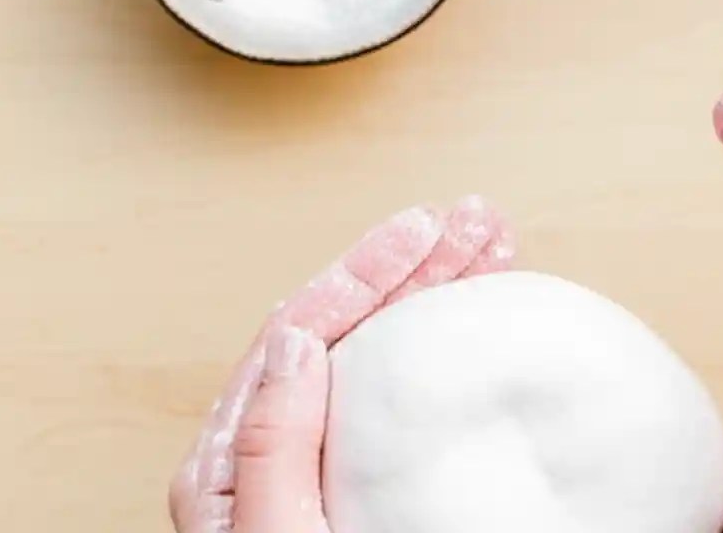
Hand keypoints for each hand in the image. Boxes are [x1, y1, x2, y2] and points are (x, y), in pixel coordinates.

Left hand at [167, 197, 514, 532]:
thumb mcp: (276, 532)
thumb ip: (273, 444)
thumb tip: (295, 341)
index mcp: (233, 458)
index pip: (301, 330)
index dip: (364, 271)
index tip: (421, 230)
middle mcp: (275, 447)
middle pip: (348, 326)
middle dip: (415, 264)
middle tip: (473, 220)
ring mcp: (325, 459)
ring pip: (381, 348)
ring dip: (436, 288)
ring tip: (488, 245)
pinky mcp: (370, 480)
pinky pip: (403, 391)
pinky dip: (443, 339)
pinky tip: (474, 309)